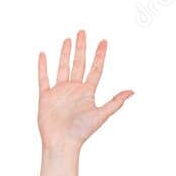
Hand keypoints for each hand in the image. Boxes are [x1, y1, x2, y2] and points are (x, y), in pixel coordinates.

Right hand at [37, 31, 132, 151]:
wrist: (62, 143)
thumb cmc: (82, 132)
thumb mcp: (102, 115)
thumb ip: (115, 102)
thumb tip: (132, 92)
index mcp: (87, 92)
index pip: (95, 69)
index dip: (99, 55)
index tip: (103, 42)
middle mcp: (74, 89)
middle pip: (79, 63)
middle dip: (81, 48)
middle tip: (82, 31)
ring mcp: (60, 92)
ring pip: (63, 67)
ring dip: (65, 53)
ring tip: (68, 39)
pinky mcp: (46, 96)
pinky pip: (44, 78)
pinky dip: (43, 67)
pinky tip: (43, 55)